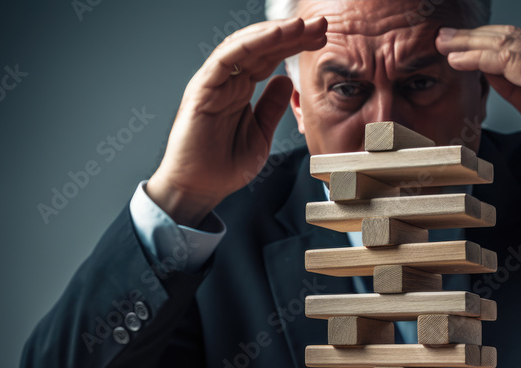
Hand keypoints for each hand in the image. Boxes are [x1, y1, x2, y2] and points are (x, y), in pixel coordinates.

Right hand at [147, 17, 327, 225]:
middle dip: (292, 33)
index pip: (270, 58)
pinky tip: (276, 34)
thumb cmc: (223, 167)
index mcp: (240, 90)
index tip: (322, 39)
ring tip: (303, 25)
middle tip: (321, 24)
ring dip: (275, 32)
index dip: (295, 45)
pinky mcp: (203, 88)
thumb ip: (271, 107)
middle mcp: (227, 81)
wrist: (198, 190)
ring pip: (245, 45)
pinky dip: (252, 43)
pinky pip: (227, 57)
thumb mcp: (260, 134)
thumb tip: (285, 79)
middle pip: (261, 47)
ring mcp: (214, 82)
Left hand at [436, 25, 520, 204]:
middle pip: (508, 35)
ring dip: (470, 43)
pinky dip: (480, 58)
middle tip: (442, 36)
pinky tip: (460, 61)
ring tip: (444, 45)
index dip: (482, 40)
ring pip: (506, 43)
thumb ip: (516, 90)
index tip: (455, 44)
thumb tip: (491, 74)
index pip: (515, 40)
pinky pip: (509, 61)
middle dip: (471, 35)